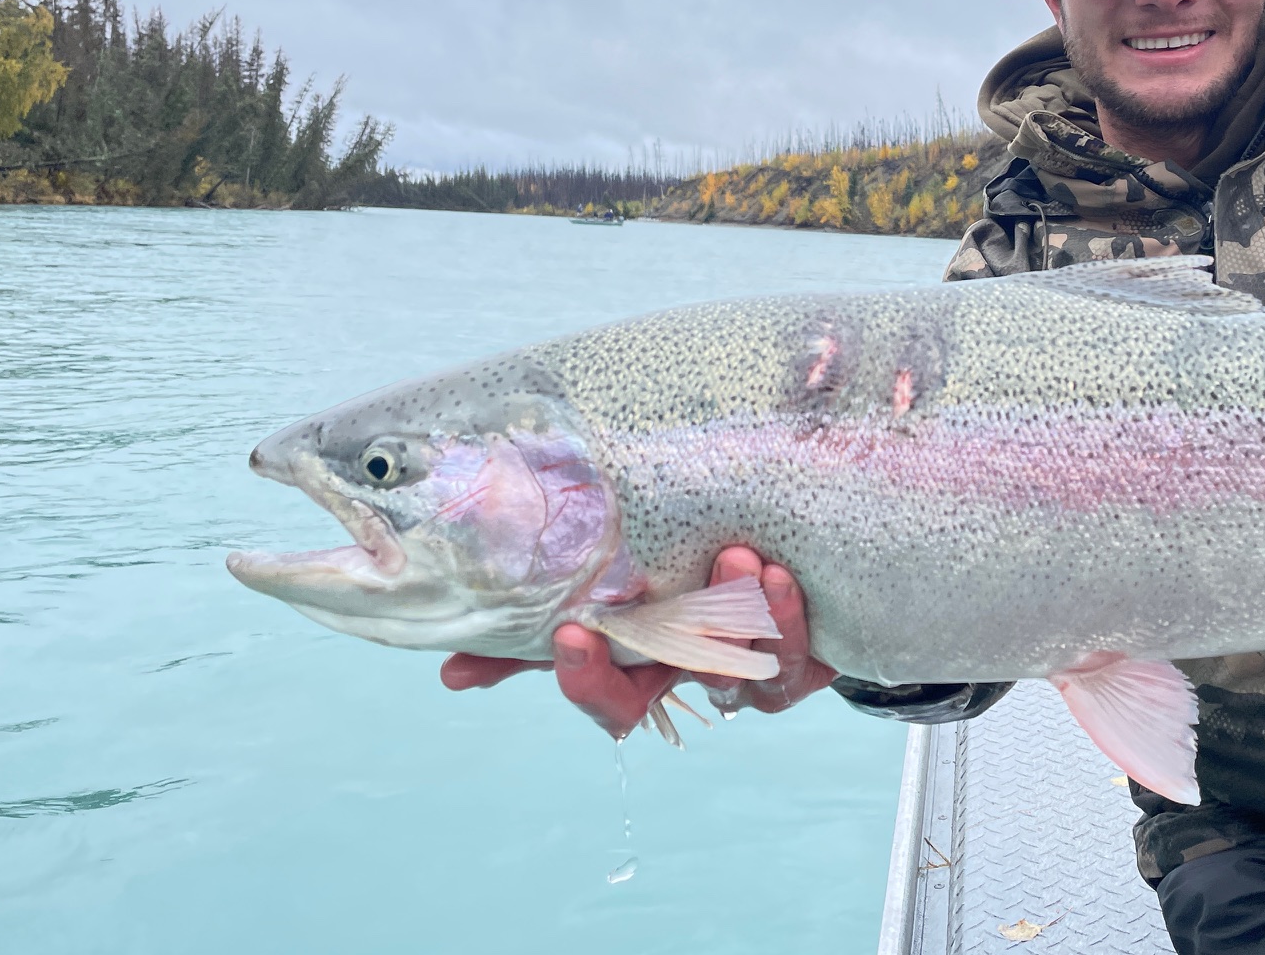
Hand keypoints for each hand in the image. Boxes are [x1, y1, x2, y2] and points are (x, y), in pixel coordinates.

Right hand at [438, 546, 835, 736]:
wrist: (816, 567)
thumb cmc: (709, 572)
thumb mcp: (634, 581)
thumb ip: (556, 609)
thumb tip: (449, 666)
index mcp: (640, 657)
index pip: (595, 686)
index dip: (575, 674)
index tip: (560, 635)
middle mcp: (683, 674)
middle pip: (634, 701)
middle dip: (605, 675)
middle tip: (587, 629)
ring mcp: (741, 673)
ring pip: (725, 673)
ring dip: (726, 619)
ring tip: (734, 562)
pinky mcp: (800, 660)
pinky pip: (789, 657)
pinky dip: (781, 618)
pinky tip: (775, 578)